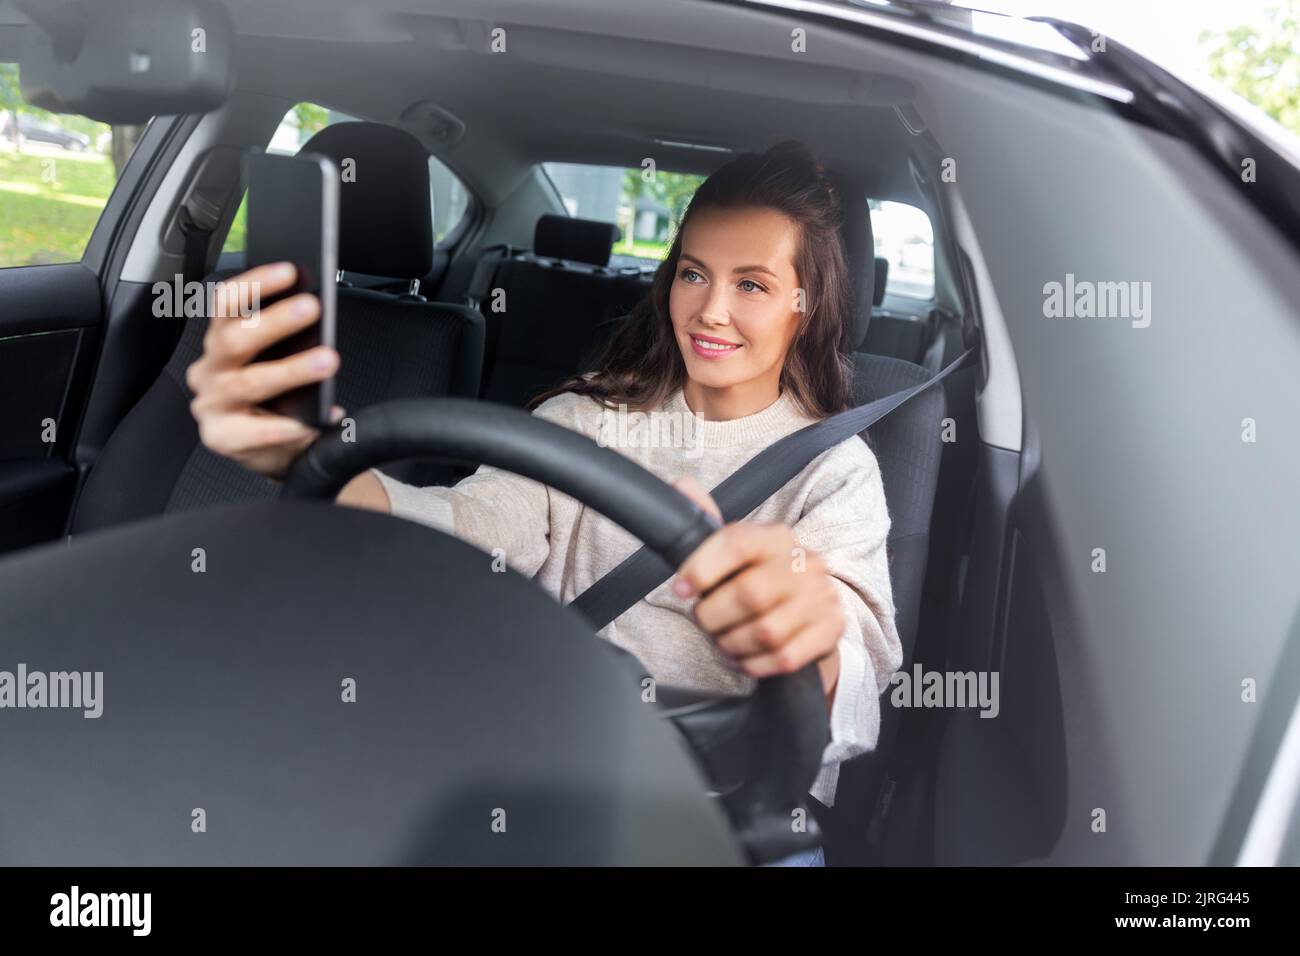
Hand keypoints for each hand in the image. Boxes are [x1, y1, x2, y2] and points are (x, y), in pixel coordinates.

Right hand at [186, 262, 341, 478]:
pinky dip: (281, 427)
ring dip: (290, 370)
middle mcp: (210, 369)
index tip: (289, 271)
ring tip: (326, 361)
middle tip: (311, 308)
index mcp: (221, 342)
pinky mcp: (219, 437)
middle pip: (233, 340)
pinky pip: (250, 432)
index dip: (255, 284)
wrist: (276, 452)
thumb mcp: (283, 362)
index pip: (227, 304)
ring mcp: (211, 404)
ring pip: (247, 382)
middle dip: (274, 321)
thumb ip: (292, 342)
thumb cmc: (280, 399)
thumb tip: (319, 317)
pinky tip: (309, 421)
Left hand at [670, 477, 843, 695]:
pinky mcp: (831, 630)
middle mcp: (806, 562)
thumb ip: (707, 521)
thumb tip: (682, 484)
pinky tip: (745, 655)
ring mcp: (823, 597)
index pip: (737, 543)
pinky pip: (784, 657)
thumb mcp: (735, 550)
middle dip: (713, 615)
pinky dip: (754, 663)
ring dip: (732, 642)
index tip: (680, 588)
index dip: (701, 567)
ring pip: (765, 631)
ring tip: (724, 638)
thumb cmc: (760, 579)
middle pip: (749, 594)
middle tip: (703, 620)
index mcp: (777, 537)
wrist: (811, 612)